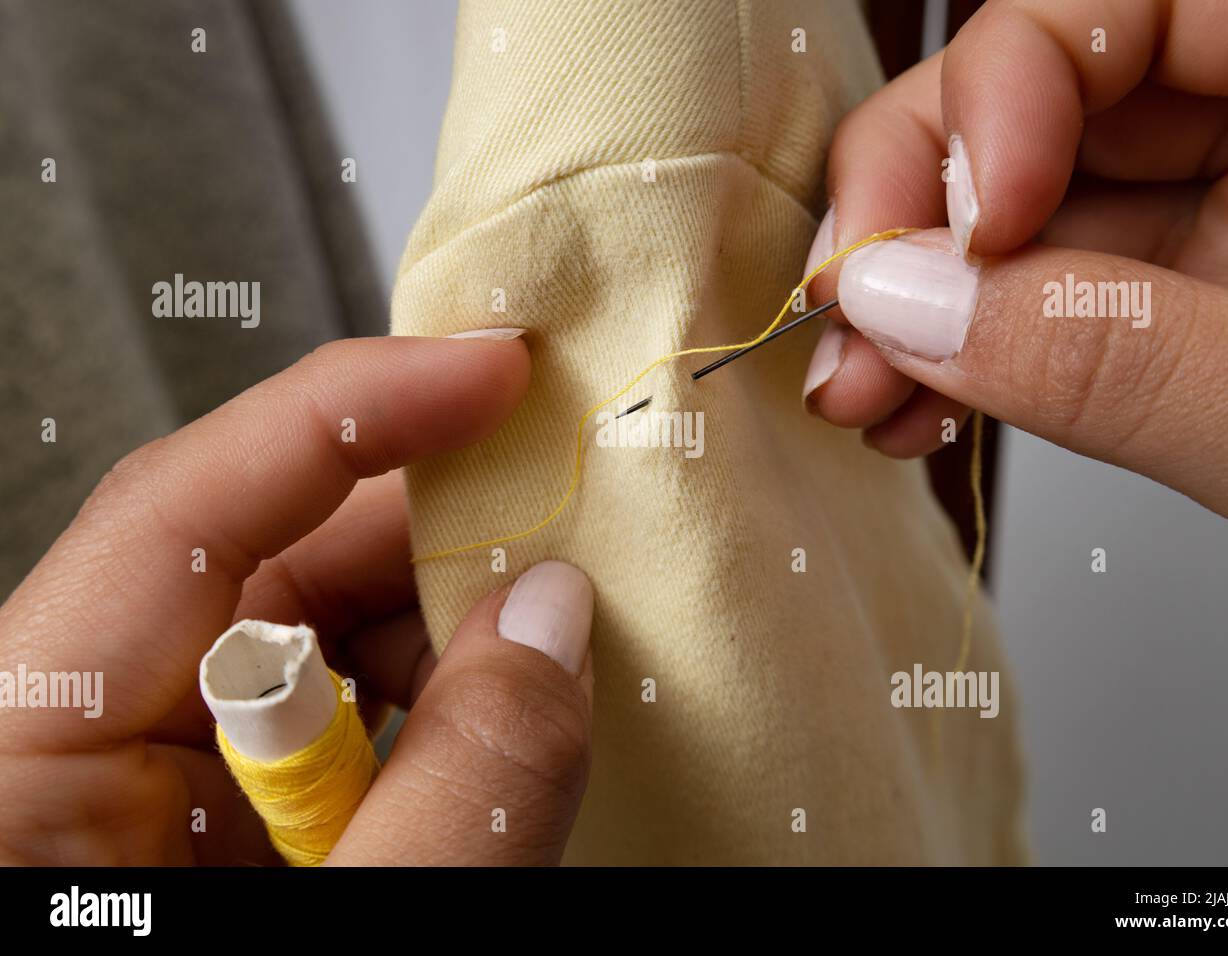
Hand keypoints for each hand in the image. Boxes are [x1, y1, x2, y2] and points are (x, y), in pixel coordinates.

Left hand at [0, 335, 595, 864]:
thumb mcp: (345, 930)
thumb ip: (454, 798)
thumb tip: (552, 621)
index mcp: (31, 754)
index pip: (175, 510)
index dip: (348, 411)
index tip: (488, 369)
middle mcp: (90, 738)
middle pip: (273, 562)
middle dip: (439, 554)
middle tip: (567, 550)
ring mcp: (161, 781)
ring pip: (326, 640)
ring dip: (452, 652)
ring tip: (546, 691)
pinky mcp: (224, 820)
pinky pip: (345, 721)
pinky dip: (440, 720)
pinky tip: (502, 750)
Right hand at [802, 0, 1227, 577]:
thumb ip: (1113, 351)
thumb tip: (903, 300)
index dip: (1012, 89)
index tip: (963, 228)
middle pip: (1050, 95)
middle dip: (922, 208)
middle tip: (854, 301)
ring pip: (1024, 210)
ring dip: (918, 301)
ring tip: (861, 389)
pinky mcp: (1188, 313)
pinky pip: (1041, 301)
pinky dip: (960, 355)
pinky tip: (911, 407)